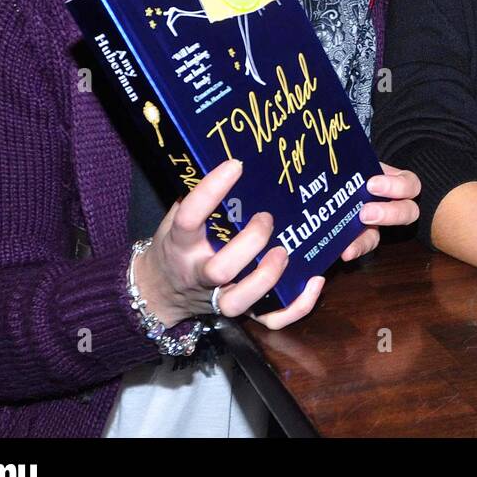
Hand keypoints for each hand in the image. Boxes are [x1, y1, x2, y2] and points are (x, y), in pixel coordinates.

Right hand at [134, 160, 420, 332]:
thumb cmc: (179, 242)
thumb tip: (235, 156)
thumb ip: (199, 194)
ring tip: (285, 253)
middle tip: (267, 219)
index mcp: (181, 243)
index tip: (235, 165)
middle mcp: (199, 273)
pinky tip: (315, 280)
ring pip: (240, 301)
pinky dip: (296, 306)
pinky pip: (269, 320)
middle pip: (220, 270)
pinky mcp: (242, 313)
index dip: (210, 191)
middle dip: (248, 245)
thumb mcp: (177, 216)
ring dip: (267, 279)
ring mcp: (220, 297)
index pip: (189, 217)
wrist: (161, 289)